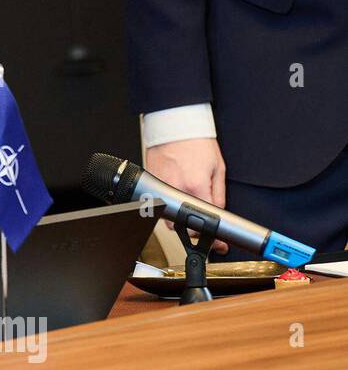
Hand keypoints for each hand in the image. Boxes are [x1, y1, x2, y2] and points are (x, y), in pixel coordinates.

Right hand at [145, 137, 229, 253]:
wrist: (175, 125)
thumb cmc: (197, 142)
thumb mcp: (218, 168)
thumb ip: (218, 194)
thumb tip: (219, 212)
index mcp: (195, 186)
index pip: (206, 221)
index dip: (214, 237)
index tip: (219, 244)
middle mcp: (175, 189)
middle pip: (181, 225)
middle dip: (193, 230)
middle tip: (203, 226)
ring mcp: (160, 187)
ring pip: (166, 217)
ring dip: (178, 218)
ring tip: (187, 206)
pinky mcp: (151, 182)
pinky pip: (158, 202)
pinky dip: (167, 205)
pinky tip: (176, 194)